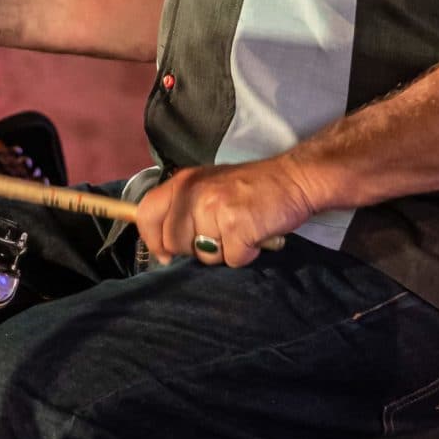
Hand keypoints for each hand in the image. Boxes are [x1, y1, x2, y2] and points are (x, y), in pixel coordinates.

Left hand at [132, 156, 316, 269]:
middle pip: (174, 243)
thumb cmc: (249, 188)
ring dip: (224, 251)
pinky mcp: (237, 225)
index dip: (153, 240)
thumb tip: (163, 252)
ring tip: (240, 229)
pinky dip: (246, 253)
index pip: (145, 215)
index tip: (166, 254)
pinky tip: (254, 234)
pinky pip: (232, 259)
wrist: (293, 179)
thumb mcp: (207, 187)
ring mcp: (214, 208)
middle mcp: (193, 193)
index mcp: (182, 183)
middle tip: (221, 233)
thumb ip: (181, 211)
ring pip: (204, 256)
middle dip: (197, 248)